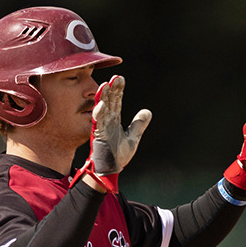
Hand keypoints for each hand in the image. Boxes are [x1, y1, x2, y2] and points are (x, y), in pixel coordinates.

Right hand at [88, 76, 150, 191]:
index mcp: (114, 120)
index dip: (118, 90)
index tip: (120, 78)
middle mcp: (107, 121)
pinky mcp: (98, 136)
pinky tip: (101, 105)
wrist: (111, 169)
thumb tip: (148, 111)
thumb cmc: (119, 155)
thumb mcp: (133, 138)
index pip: (116, 101)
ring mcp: (102, 128)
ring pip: (102, 109)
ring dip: (103, 98)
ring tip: (105, 85)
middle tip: (115, 77)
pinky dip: (99, 114)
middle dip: (112, 90)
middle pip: (110, 102)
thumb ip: (139, 124)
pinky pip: (97, 123)